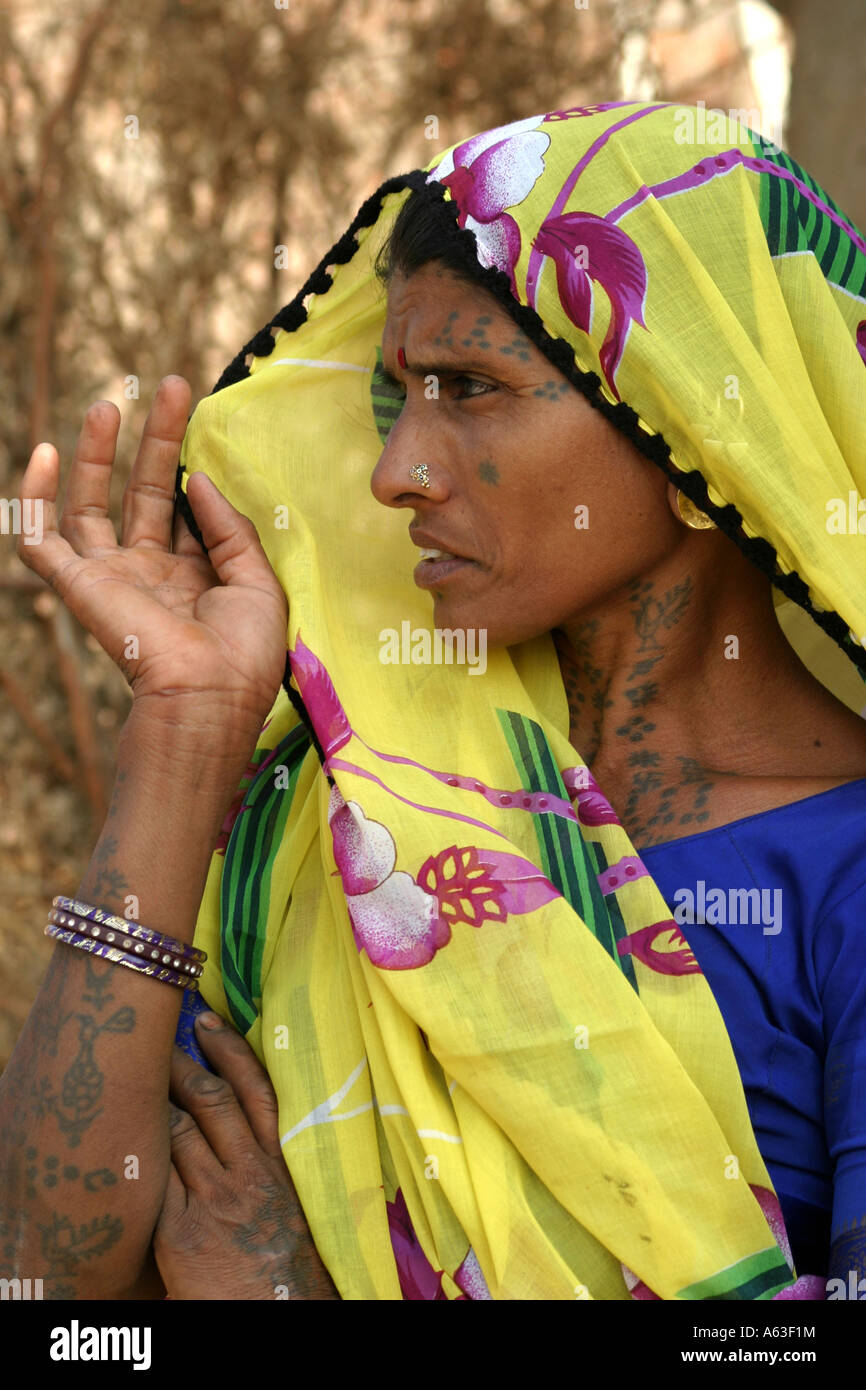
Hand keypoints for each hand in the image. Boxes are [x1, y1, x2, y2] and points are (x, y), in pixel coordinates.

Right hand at [17, 376, 287, 734]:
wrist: (207, 695)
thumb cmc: (243, 653)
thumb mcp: (258, 582)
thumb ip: (231, 527)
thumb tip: (198, 478)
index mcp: (195, 577)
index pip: (185, 511)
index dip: (190, 466)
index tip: (201, 418)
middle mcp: (150, 574)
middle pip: (144, 493)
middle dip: (154, 441)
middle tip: (171, 386)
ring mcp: (112, 578)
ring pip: (92, 506)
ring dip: (98, 455)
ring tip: (109, 403)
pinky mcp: (78, 586)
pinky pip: (41, 538)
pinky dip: (34, 497)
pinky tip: (44, 452)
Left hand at [154, 1012, 338, 1299]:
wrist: (283, 1315)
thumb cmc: (288, 1264)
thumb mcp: (292, 1201)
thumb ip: (269, 1162)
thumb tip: (242, 1124)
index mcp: (283, 1163)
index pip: (256, 1090)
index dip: (230, 1049)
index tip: (207, 1020)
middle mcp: (250, 1174)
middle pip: (210, 1100)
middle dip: (179, 1064)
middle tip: (154, 1039)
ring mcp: (214, 1202)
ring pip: (176, 1132)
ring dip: (151, 1105)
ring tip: (131, 1085)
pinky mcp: (181, 1234)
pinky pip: (154, 1183)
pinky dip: (139, 1158)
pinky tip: (124, 1144)